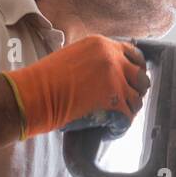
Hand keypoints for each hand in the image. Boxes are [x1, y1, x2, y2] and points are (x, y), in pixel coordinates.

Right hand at [2, 36, 148, 139]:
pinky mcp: (115, 103)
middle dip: (135, 90)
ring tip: (114, 118)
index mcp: (103, 45)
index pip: (134, 54)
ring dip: (127, 110)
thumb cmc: (45, 79)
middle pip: (141, 77)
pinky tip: (108, 131)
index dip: (136, 69)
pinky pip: (127, 119)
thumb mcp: (74, 56)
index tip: (133, 79)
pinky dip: (118, 128)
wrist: (34, 95)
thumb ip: (96, 61)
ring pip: (136, 100)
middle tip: (126, 101)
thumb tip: (110, 74)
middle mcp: (113, 60)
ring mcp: (116, 81)